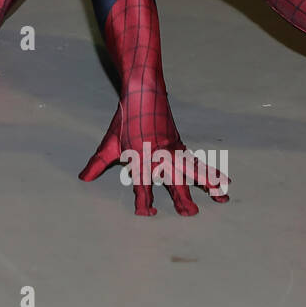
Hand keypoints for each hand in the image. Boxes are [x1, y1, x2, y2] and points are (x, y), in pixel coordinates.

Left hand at [79, 101, 230, 216]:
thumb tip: (83, 178)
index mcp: (140, 158)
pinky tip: (222, 179)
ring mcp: (172, 150)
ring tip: (221, 197)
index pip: (142, 186)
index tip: (147, 214)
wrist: (143, 92)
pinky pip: (197, 161)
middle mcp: (160, 156)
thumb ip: (97, 163)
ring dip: (207, 184)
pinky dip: (210, 171)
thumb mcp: (109, 142)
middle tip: (190, 213)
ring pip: (193, 170)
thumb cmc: (125, 118)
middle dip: (182, 198)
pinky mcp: (179, 145)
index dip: (144, 202)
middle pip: (174, 181)